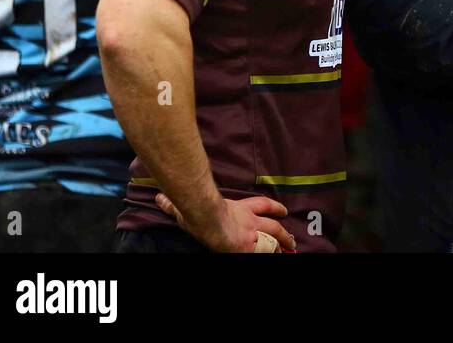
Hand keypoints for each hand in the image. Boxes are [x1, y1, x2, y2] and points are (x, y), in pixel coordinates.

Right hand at [155, 192, 296, 252]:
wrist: (206, 214)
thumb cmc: (197, 209)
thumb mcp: (188, 205)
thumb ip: (174, 204)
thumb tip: (160, 198)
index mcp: (238, 208)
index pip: (261, 205)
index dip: (274, 207)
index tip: (283, 210)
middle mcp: (249, 220)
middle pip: (273, 224)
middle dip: (283, 231)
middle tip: (292, 238)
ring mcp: (250, 233)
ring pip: (274, 237)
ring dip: (283, 242)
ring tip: (291, 248)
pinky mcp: (247, 246)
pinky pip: (263, 251)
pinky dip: (271, 253)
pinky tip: (279, 256)